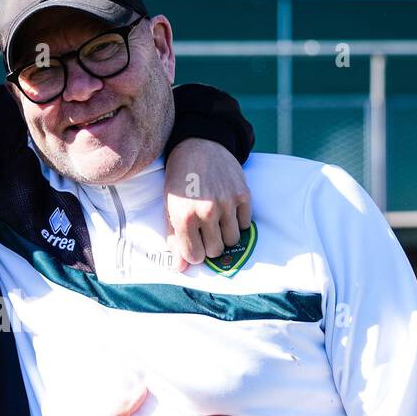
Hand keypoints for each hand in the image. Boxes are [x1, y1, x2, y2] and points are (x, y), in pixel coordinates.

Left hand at [163, 138, 251, 269]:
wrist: (198, 146)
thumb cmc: (180, 180)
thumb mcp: (170, 208)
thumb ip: (175, 239)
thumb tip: (180, 269)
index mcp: (184, 217)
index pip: (195, 256)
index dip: (195, 253)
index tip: (195, 244)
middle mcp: (206, 212)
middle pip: (216, 251)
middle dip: (210, 245)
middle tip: (206, 231)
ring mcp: (226, 203)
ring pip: (233, 240)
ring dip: (225, 235)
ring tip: (217, 221)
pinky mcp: (243, 194)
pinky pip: (246, 224)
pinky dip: (238, 221)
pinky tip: (228, 210)